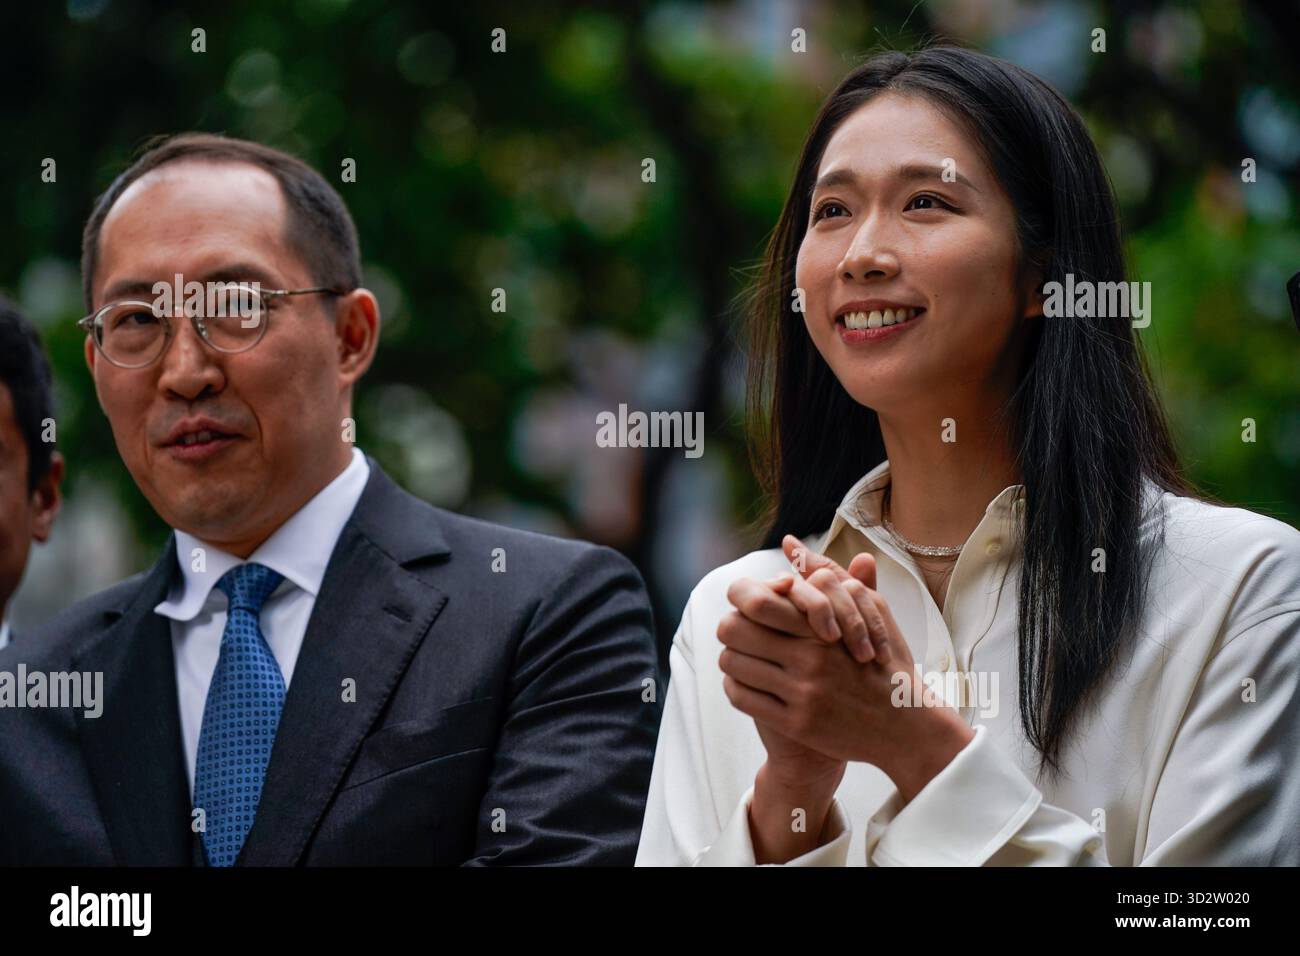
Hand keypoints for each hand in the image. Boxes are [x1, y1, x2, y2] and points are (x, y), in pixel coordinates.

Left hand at [721, 542, 892, 861]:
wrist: (904, 729)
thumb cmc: (886, 665)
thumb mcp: (873, 610)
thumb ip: (832, 575)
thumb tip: (792, 543)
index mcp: (824, 627)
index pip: (756, 601)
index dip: (742, 598)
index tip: (747, 604)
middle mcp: (810, 658)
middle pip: (732, 629)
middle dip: (730, 627)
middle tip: (736, 631)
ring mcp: (801, 692)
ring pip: (732, 663)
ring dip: (732, 658)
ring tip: (742, 657)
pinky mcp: (795, 723)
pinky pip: (741, 698)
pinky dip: (735, 687)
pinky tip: (746, 684)